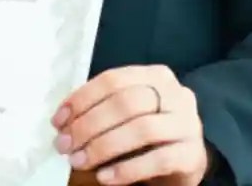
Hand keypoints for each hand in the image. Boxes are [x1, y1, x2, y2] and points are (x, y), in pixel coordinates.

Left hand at [52, 65, 208, 185]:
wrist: (185, 160)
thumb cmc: (147, 134)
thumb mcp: (125, 114)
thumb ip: (99, 110)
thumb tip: (62, 123)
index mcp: (155, 76)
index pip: (113, 80)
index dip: (81, 100)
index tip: (58, 122)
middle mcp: (176, 94)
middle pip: (127, 103)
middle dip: (89, 125)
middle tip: (65, 145)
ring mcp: (188, 123)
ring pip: (142, 129)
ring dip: (103, 146)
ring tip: (79, 161)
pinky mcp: (193, 154)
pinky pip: (158, 160)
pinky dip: (127, 169)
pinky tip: (105, 177)